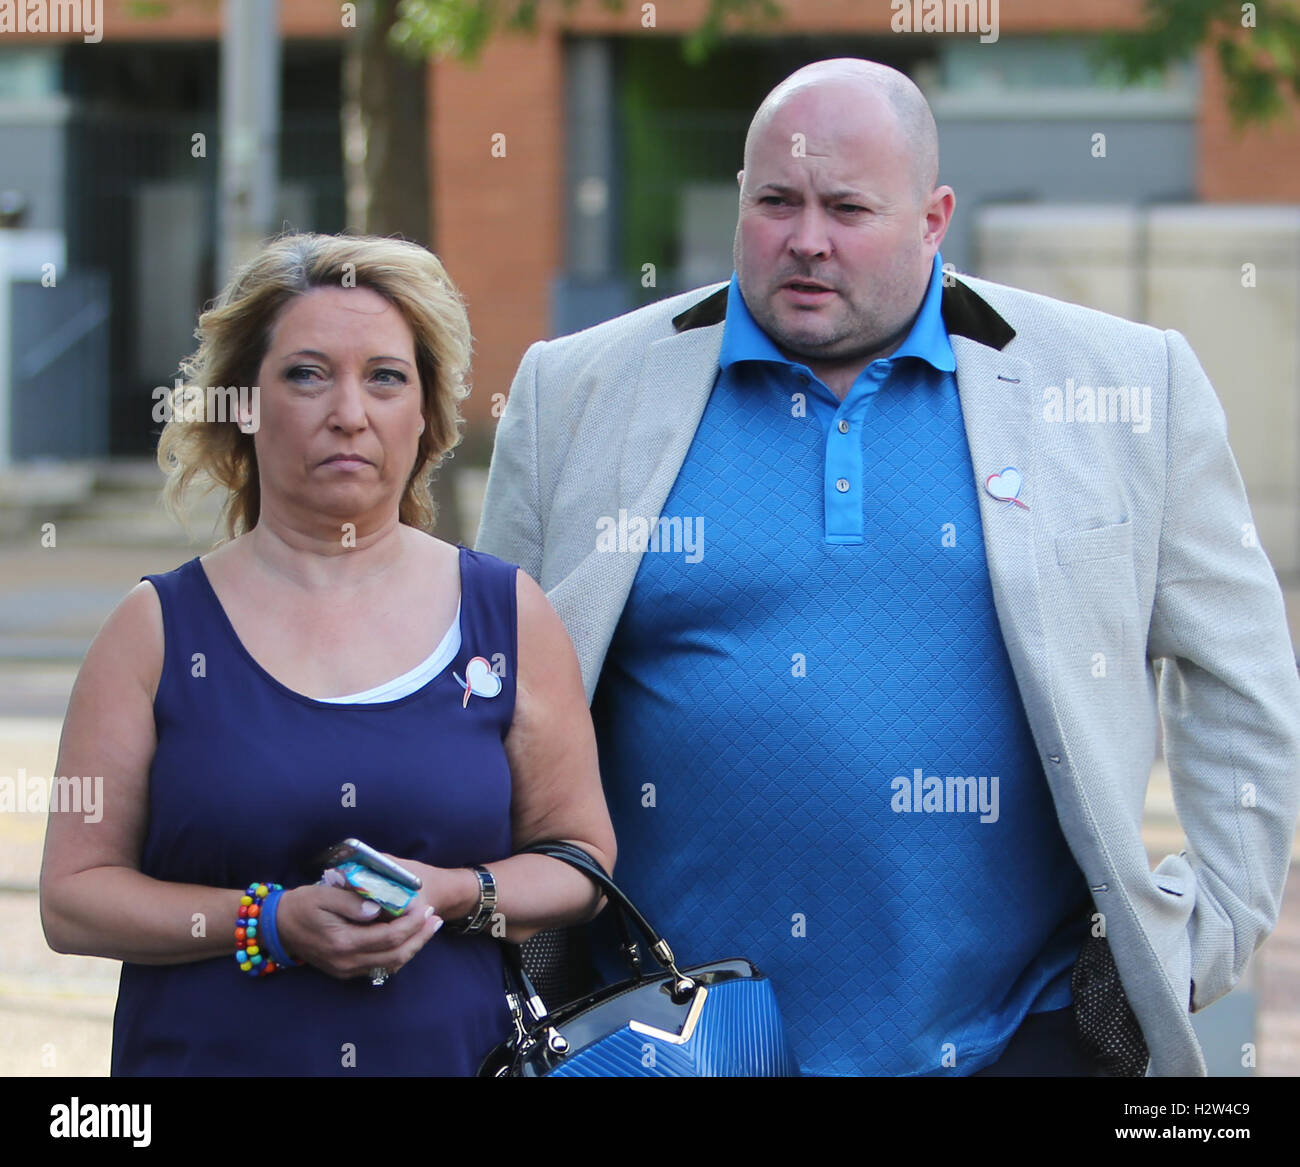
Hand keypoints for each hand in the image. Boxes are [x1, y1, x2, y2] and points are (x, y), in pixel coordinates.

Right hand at [275, 880, 442, 980]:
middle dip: (420, 936)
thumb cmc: (302, 905)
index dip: (412, 922)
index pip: (389, 936)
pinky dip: (398, 954)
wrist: (277, 927)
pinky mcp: (345, 971)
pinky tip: (409, 939)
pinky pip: (380, 967)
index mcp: (343, 941)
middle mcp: (347, 961)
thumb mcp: (324, 894)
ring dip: (413, 946)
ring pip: (391, 964)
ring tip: (429, 928)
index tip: (424, 906)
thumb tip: (378, 907)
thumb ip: (352, 901)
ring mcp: (346, 970)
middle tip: (436, 918)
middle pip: (395, 954)